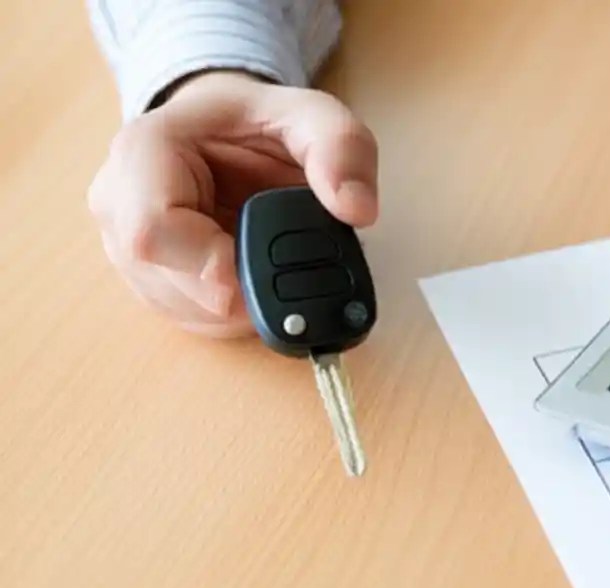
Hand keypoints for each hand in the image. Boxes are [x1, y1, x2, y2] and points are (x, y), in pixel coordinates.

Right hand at [88, 71, 378, 337]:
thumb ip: (342, 149)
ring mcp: (126, 246)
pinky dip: (234, 317)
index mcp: (146, 149)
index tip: (257, 279)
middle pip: (163, 278)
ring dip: (238, 310)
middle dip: (235, 294)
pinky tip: (258, 287)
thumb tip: (357, 209)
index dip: (208, 267)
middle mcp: (120, 201)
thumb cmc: (258, 122)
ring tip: (276, 273)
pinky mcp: (149, 278)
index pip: (152, 228)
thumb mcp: (314, 114)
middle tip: (285, 281)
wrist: (226, 132)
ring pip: (178, 307)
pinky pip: (188, 318)